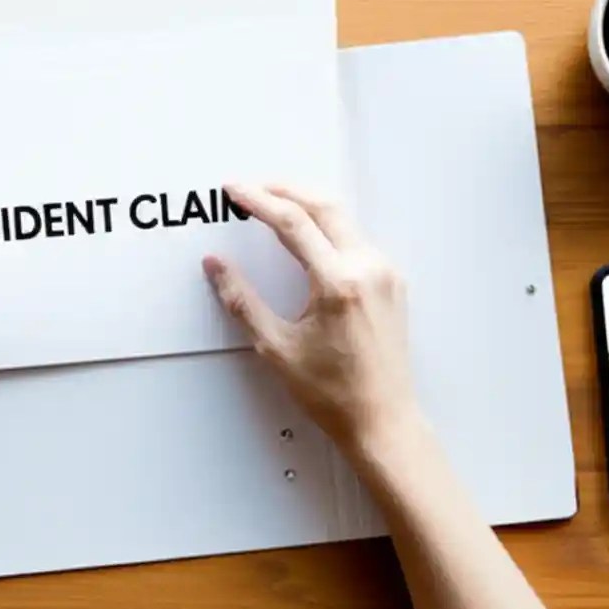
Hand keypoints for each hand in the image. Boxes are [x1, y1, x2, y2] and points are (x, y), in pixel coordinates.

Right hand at [203, 184, 419, 450]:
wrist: (383, 420)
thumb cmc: (334, 393)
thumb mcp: (276, 347)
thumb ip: (242, 300)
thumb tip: (216, 265)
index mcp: (339, 283)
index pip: (293, 223)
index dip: (258, 201)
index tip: (234, 190)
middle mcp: (368, 269)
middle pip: (324, 206)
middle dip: (285, 189)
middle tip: (253, 188)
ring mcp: (385, 273)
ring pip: (344, 218)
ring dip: (308, 205)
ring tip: (276, 206)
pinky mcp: (392, 282)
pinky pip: (357, 239)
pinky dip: (329, 227)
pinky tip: (311, 236)